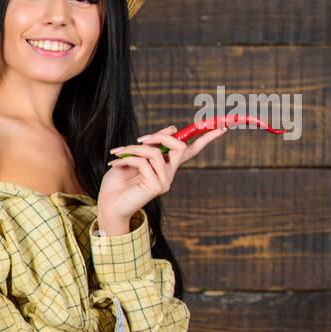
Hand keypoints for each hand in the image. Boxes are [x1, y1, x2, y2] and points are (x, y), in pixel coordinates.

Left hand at [98, 123, 228, 228]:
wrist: (108, 204)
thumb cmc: (118, 182)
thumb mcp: (134, 156)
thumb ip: (152, 144)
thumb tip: (173, 127)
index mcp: (166, 166)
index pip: (191, 151)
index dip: (205, 139)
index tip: (223, 127)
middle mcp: (169, 174)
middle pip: (180, 146)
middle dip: (161, 136)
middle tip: (140, 139)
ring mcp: (165, 181)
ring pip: (156, 152)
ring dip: (134, 149)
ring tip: (118, 153)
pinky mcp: (157, 186)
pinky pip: (144, 162)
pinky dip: (127, 158)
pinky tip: (116, 163)